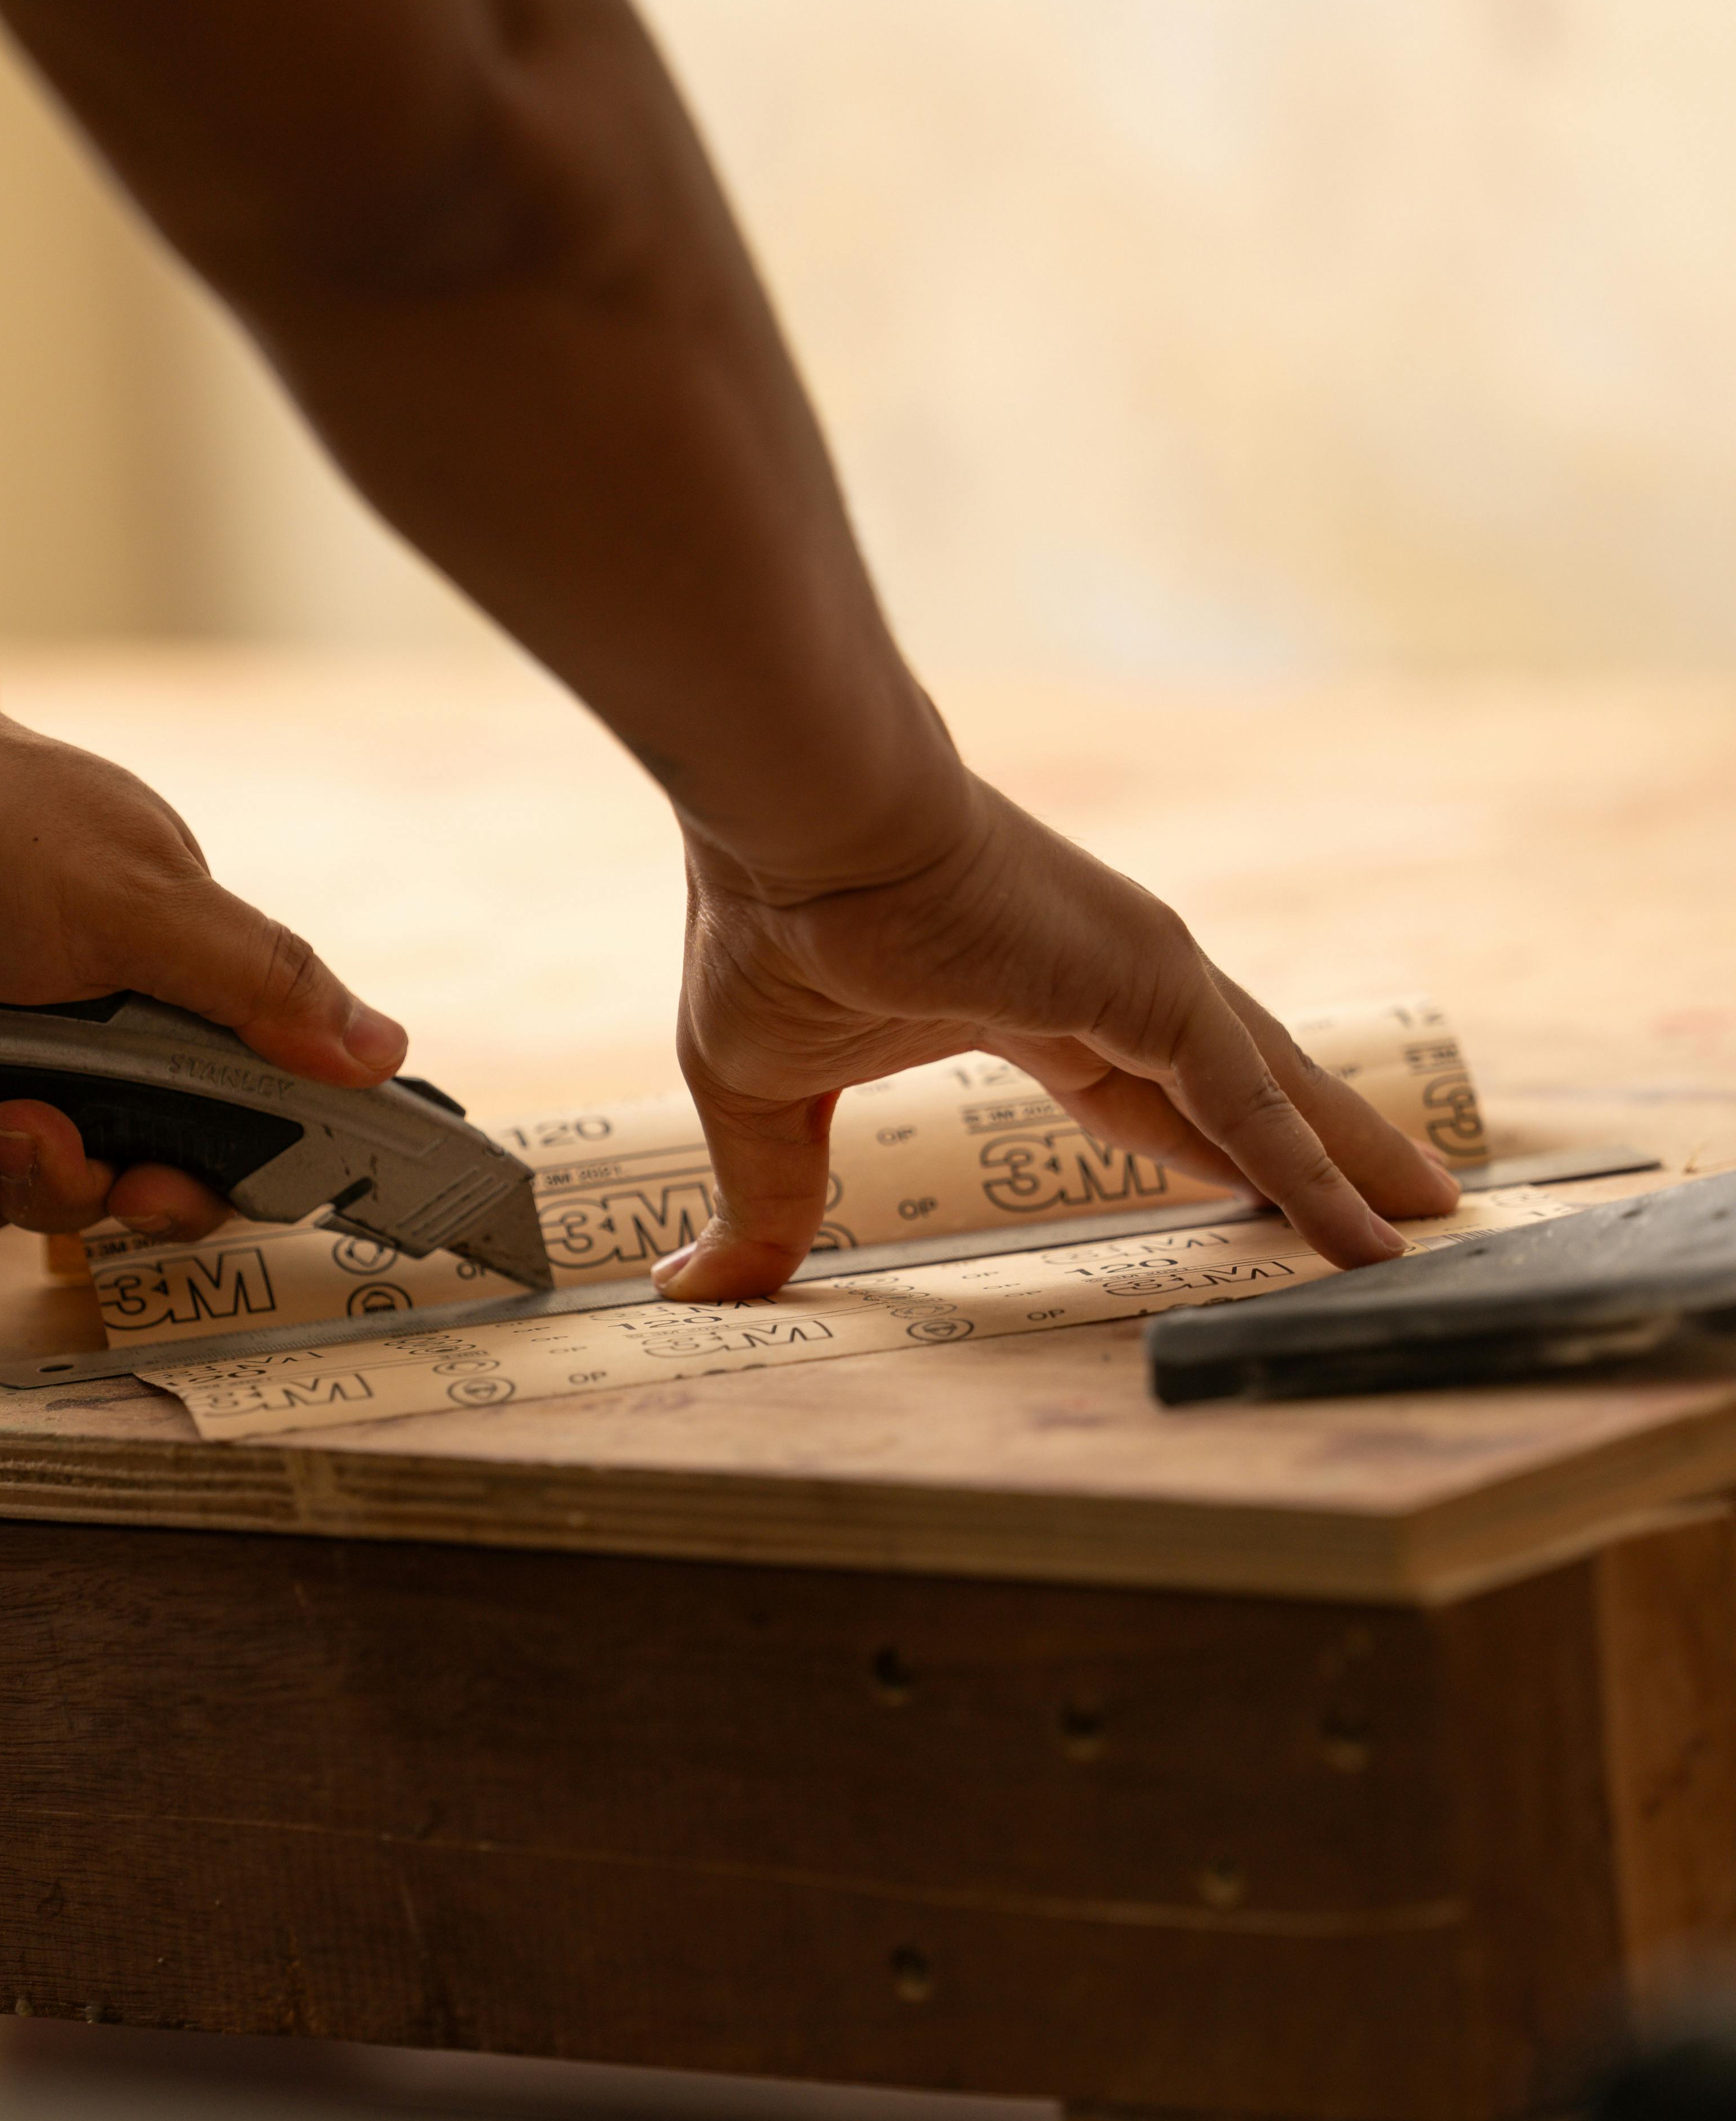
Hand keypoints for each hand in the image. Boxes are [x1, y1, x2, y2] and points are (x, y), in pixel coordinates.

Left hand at [0, 540, 405, 1235]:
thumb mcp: (139, 906)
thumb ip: (260, 986)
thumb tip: (386, 1053)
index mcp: (160, 974)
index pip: (212, 1120)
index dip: (190, 1180)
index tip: (157, 1192)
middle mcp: (74, 1015)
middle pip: (97, 1172)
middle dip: (58, 1179)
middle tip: (18, 1131)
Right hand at [658, 767, 1459, 1299]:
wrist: (800, 828)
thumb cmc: (771, 929)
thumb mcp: (764, 1101)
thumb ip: (766, 1206)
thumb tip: (686, 1292)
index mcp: (1024, 998)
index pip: (1142, 1092)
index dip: (1205, 1147)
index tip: (1249, 1192)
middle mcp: (1106, 983)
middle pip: (1238, 1095)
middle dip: (1316, 1153)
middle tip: (1398, 1210)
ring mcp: (1143, 980)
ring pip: (1275, 1098)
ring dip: (1354, 1161)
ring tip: (1434, 1221)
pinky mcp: (1158, 990)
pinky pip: (1259, 1110)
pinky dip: (1321, 1176)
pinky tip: (1378, 1235)